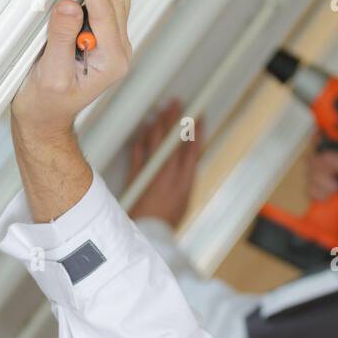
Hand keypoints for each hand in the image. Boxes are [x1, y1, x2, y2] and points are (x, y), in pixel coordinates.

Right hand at [10, 0, 135, 141]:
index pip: (105, 14)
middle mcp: (117, 51)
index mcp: (110, 62)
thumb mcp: (51, 74)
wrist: (45, 118)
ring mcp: (112, 43)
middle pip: (117, 0)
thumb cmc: (47, 104)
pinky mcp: (102, 37)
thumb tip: (70, 7)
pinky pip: (110, 3)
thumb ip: (61, 39)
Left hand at [127, 98, 204, 227]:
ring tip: (161, 111)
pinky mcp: (138, 177)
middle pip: (175, 141)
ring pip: (157, 143)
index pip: (193, 150)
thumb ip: (185, 181)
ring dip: (159, 125)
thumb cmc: (167, 221)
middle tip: (177, 104)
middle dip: (176, 120)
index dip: (197, 132)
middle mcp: (171, 176)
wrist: (149, 233)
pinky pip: (140, 153)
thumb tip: (188, 164)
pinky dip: (142, 141)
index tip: (198, 118)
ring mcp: (154, 175)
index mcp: (185, 182)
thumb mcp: (184, 202)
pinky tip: (144, 130)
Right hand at [307, 144, 337, 239]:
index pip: (328, 146)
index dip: (318, 142)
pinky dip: (315, 194)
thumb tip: (325, 156)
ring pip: (310, 176)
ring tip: (335, 192)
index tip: (315, 142)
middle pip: (314, 161)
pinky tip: (326, 199)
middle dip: (320, 169)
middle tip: (334, 179)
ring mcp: (327, 186)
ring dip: (320, 183)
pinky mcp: (322, 201)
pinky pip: (309, 193)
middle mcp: (335, 171)